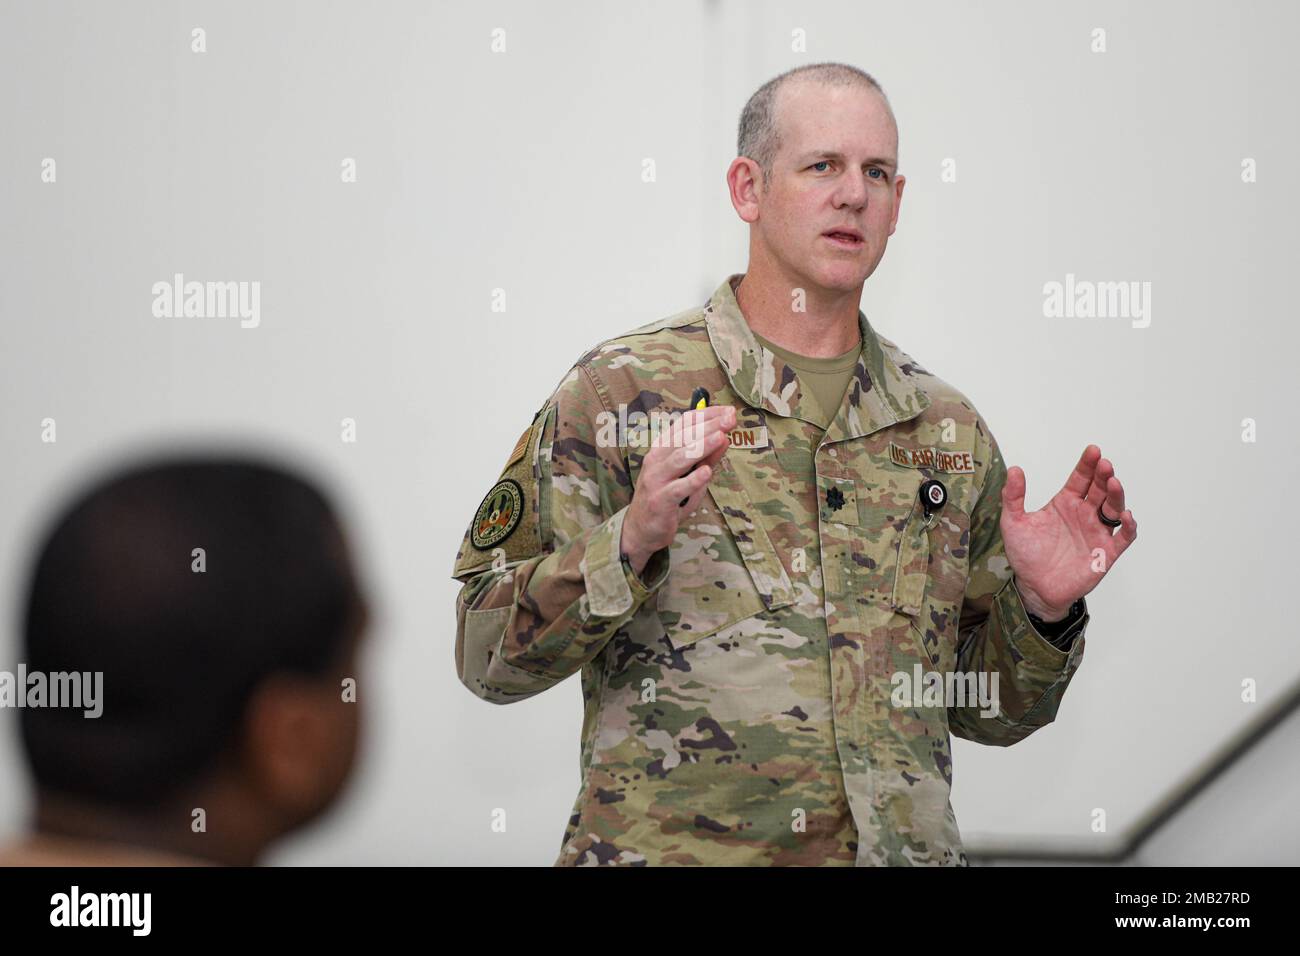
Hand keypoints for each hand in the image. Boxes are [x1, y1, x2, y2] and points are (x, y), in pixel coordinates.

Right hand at [620, 404, 735, 574]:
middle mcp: (656, 460)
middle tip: (730, 419)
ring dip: (701, 446)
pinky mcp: (660, 500)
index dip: (706, 415)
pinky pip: (677, 488)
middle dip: (709, 426)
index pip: (684, 423)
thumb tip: (725, 436)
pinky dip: (693, 480)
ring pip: (679, 458)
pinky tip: (707, 472)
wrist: (642, 529)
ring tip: (721, 437)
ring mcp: (656, 480)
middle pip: (683, 437)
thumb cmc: (667, 498)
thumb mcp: (688, 474)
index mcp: (662, 448)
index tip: (728, 411)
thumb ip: (706, 457)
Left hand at [1001, 444, 1136, 619]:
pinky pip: (1123, 538)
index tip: (1093, 450)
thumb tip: (1015, 469)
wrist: (1034, 587)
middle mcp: (1085, 514)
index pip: (1081, 478)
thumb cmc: (1026, 554)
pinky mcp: (1106, 553)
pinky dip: (1129, 527)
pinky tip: (1126, 516)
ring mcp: (1097, 532)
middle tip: (1104, 464)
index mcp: (1066, 503)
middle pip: (1100, 489)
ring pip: (1114, 508)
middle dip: (1104, 475)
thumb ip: (1013, 497)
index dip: (1087, 464)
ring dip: (1116, 495)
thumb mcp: (1014, 522)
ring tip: (1113, 483)